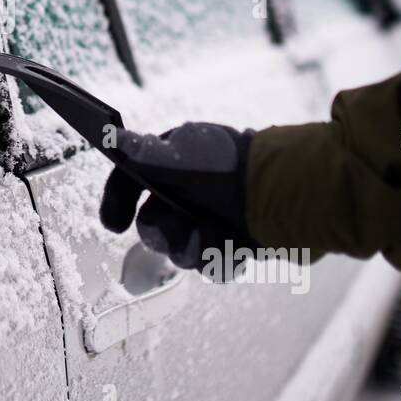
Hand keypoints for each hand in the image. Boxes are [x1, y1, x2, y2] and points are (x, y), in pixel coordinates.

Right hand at [99, 122, 257, 268]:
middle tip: (182, 228)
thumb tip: (111, 135)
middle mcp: (188, 190)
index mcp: (172, 163)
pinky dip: (223, 258)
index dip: (118, 202)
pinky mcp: (233, 243)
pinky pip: (212, 265)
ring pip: (182, 250)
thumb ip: (142, 153)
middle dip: (165, 232)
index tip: (115, 225)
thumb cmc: (230, 169)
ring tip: (219, 234)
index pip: (130, 182)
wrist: (289, 193)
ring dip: (197, 247)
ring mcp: (211, 218)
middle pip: (153, 225)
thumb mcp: (181, 156)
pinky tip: (237, 246)